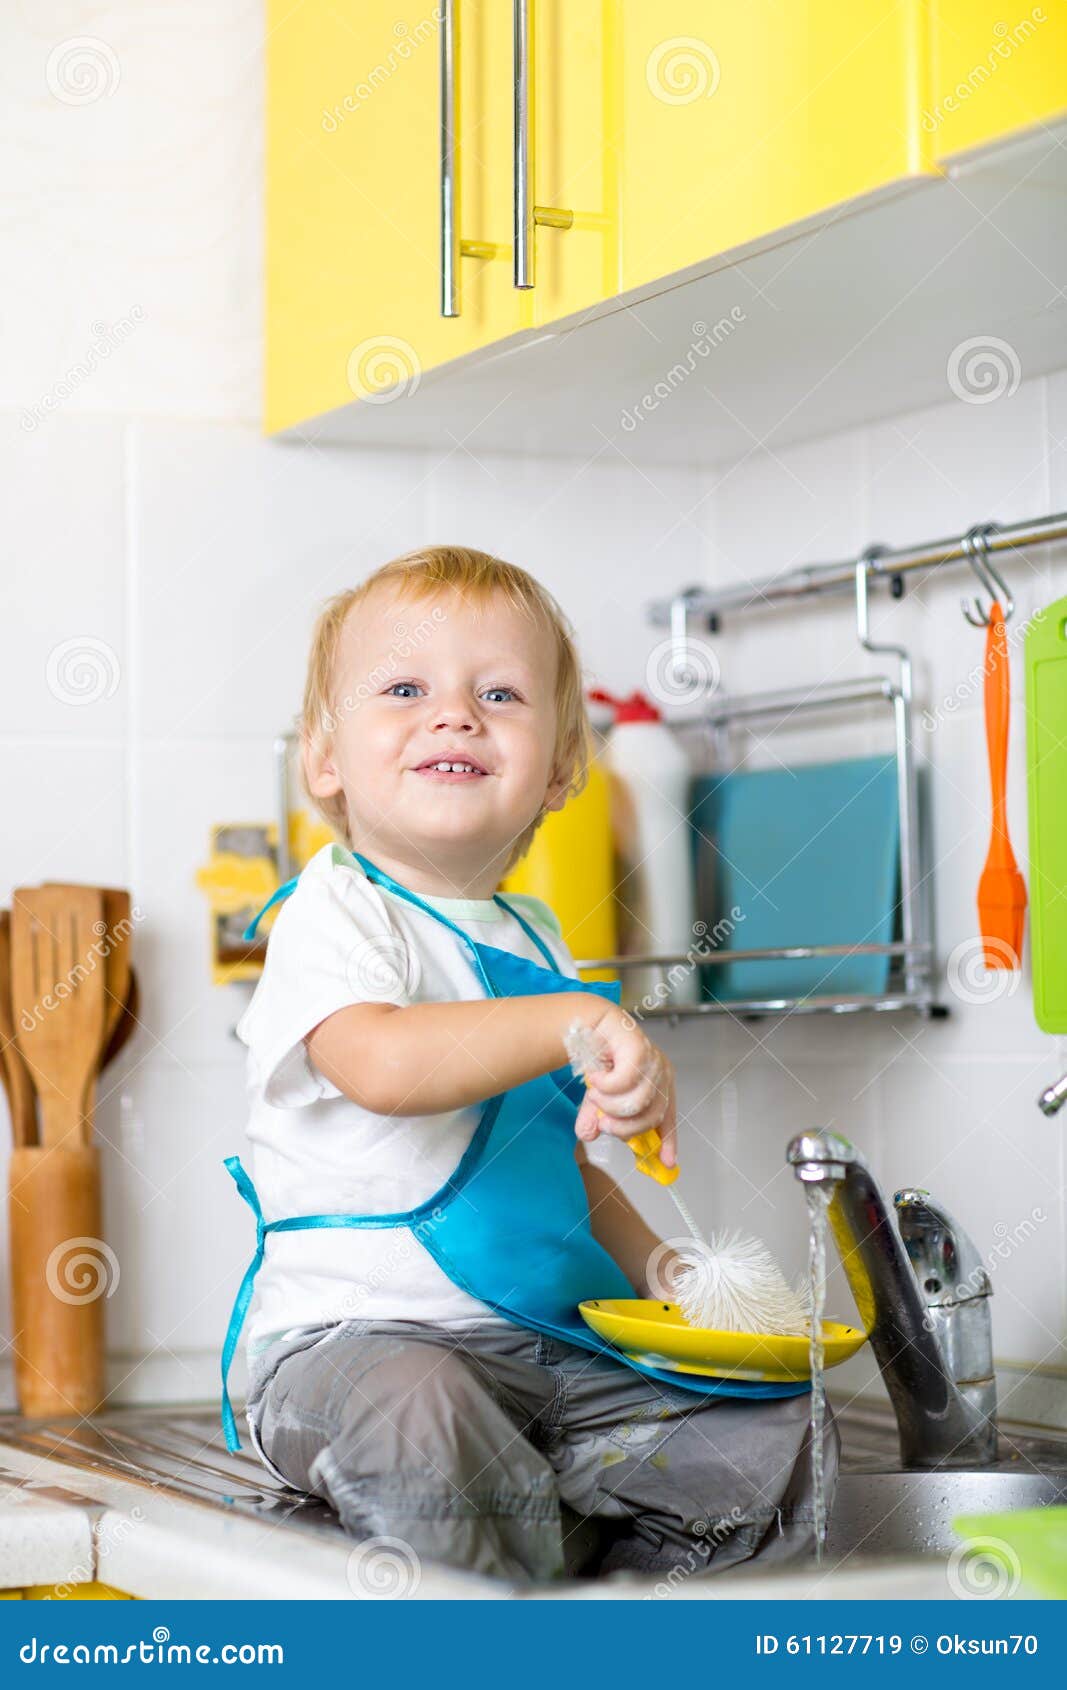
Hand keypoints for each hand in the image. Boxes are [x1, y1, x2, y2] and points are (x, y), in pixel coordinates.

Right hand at [572, 1005, 676, 1167]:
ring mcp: (652, 1058)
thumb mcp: (598, 1095)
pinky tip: (595, 1077)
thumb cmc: (597, 1057)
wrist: (584, 1023)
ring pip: (638, 1101)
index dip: (668, 1140)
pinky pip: (626, 1081)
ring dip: (609, 1104)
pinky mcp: (639, 1046)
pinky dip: (606, 1085)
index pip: (667, 1117)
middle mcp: (660, 1072)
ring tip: (594, 1094)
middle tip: (602, 1122)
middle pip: (652, 1115)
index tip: (666, 1162)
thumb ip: (595, 1116)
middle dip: (624, 1127)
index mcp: (657, 1084)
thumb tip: (588, 1135)